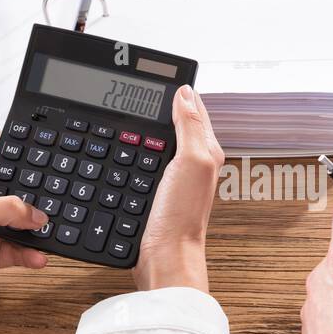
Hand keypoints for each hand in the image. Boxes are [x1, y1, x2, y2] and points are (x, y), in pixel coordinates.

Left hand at [0, 134, 48, 333]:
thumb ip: (3, 210)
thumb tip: (36, 213)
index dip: (13, 143)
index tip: (39, 137)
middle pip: (12, 188)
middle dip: (35, 188)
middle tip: (60, 186)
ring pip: (19, 223)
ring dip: (36, 226)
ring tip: (53, 226)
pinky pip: (17, 251)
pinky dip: (30, 254)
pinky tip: (39, 256)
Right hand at [132, 85, 224, 291]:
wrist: (164, 257)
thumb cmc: (182, 216)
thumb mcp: (191, 162)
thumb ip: (190, 127)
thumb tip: (184, 93)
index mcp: (207, 151)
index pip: (194, 109)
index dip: (179, 91)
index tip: (160, 75)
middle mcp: (193, 164)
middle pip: (177, 124)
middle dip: (162, 106)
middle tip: (142, 87)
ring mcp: (174, 180)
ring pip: (160, 142)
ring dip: (147, 128)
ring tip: (134, 108)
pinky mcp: (156, 193)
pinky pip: (145, 163)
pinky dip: (135, 151)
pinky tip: (124, 148)